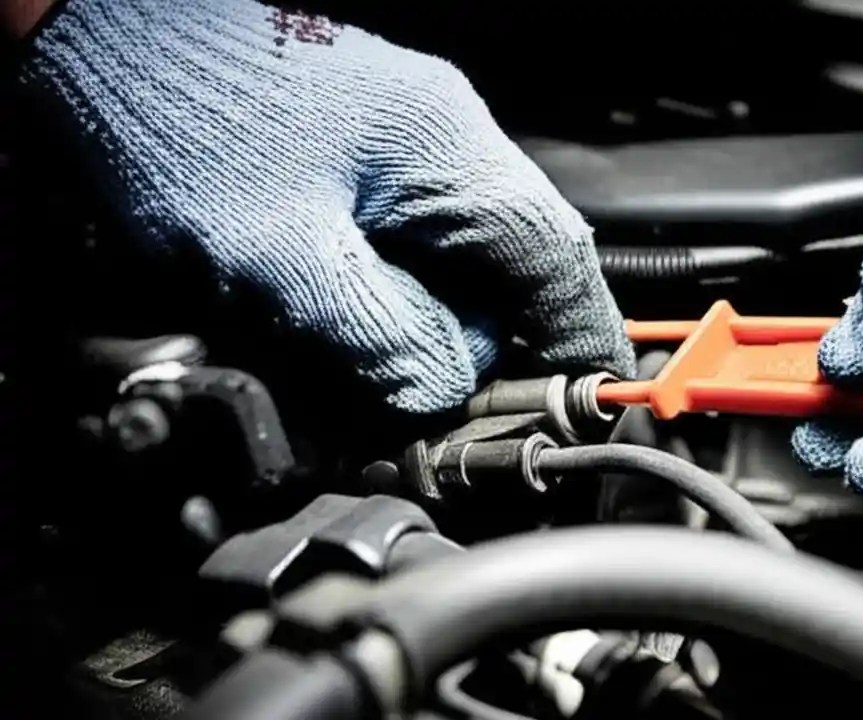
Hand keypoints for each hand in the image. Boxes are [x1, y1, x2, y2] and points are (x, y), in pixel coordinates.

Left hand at [17, 0, 634, 413]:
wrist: (97, 43)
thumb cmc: (174, 114)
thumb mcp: (276, 256)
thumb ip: (376, 339)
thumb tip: (439, 397)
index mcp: (447, 153)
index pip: (556, 259)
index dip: (578, 344)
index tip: (583, 410)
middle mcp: (441, 149)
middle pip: (507, 279)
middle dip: (479, 358)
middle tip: (437, 420)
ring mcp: (401, 159)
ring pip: (451, 276)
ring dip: (425, 339)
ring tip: (367, 382)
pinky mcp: (358, 175)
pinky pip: (401, 261)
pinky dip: (385, 312)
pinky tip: (338, 337)